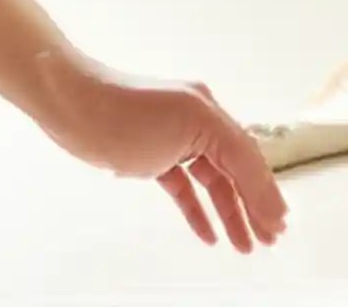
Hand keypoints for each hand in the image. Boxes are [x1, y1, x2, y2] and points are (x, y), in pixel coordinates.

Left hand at [32, 47, 287, 252]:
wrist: (69, 102)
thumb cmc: (121, 112)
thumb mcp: (188, 129)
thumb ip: (227, 155)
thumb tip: (258, 174)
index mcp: (211, 112)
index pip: (248, 158)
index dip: (265, 193)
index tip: (278, 223)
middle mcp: (200, 123)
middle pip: (236, 171)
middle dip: (255, 207)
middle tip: (271, 238)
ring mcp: (176, 139)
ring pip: (213, 182)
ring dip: (230, 214)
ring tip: (245, 245)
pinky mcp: (154, 155)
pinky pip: (185, 186)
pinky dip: (197, 209)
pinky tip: (208, 233)